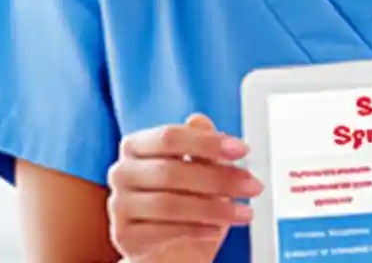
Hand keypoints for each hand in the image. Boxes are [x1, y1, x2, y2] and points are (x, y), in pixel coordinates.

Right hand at [107, 114, 262, 261]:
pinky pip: (164, 232)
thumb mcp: (197, 171)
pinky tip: (216, 230)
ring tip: (243, 212)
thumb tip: (201, 121)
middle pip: (171, 171)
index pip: (169, 137)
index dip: (207, 142)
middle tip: (251, 185)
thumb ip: (199, 146)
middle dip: (218, 178)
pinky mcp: (125, 236)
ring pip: (170, 204)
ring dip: (214, 209)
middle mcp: (121, 172)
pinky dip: (195, 230)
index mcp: (135, 146)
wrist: (167, 249)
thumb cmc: (182, 203)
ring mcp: (119, 205)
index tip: (241, 149)